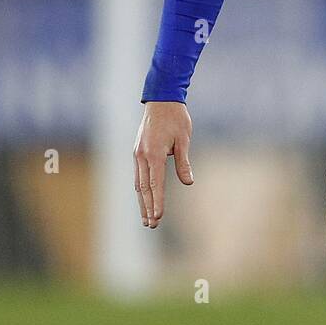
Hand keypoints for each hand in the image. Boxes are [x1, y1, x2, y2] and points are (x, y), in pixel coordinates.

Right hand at [133, 101, 192, 228]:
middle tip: (152, 225)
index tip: (158, 217)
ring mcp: (137, 154)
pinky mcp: (137, 152)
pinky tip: (144, 198)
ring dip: (142, 201)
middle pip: (144, 188)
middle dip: (148, 207)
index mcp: (153, 154)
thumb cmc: (176, 118)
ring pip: (139, 183)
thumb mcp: (184, 140)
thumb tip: (188, 181)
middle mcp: (142, 156)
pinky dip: (141, 189)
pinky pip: (138, 175)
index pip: (155, 184)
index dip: (157, 202)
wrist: (161, 99)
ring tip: (146, 218)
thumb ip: (183, 162)